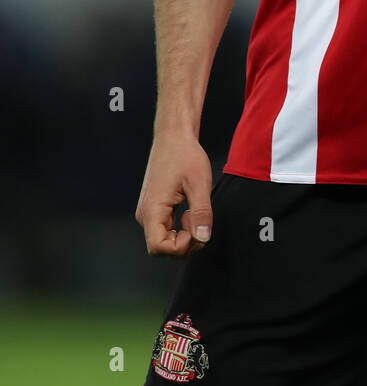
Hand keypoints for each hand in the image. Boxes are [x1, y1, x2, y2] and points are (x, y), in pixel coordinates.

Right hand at [135, 132, 213, 256]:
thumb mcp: (199, 183)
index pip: (158, 248)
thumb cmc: (185, 155)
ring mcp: (148, 212)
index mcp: (152, 210)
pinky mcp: (153, 209)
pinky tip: (189, 212)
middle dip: (185, 243)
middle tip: (200, 221)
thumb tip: (203, 239)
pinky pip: (165, 230)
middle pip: (162, 249)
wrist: (173, 137)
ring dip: (184, 236)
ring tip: (195, 213)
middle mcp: (145, 214)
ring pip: (164, 240)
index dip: (180, 247)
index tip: (196, 228)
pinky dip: (180, 229)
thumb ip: (201, 213)